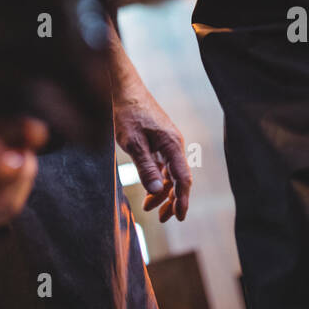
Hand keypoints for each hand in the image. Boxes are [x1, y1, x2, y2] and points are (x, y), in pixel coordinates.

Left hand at [113, 83, 191, 223]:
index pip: (183, 178)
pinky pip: (164, 165)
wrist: (126, 89)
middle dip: (172, 200)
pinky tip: (148, 188)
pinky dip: (157, 179)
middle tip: (161, 219)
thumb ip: (145, 167)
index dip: (182, 200)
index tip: (180, 217)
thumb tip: (156, 190)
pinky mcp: (160, 141)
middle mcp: (174, 145)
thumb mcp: (133, 143)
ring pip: (170, 173)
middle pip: (179, 179)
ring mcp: (168, 143)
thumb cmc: (128, 113)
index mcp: (172, 145)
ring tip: (148, 207)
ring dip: (162, 191)